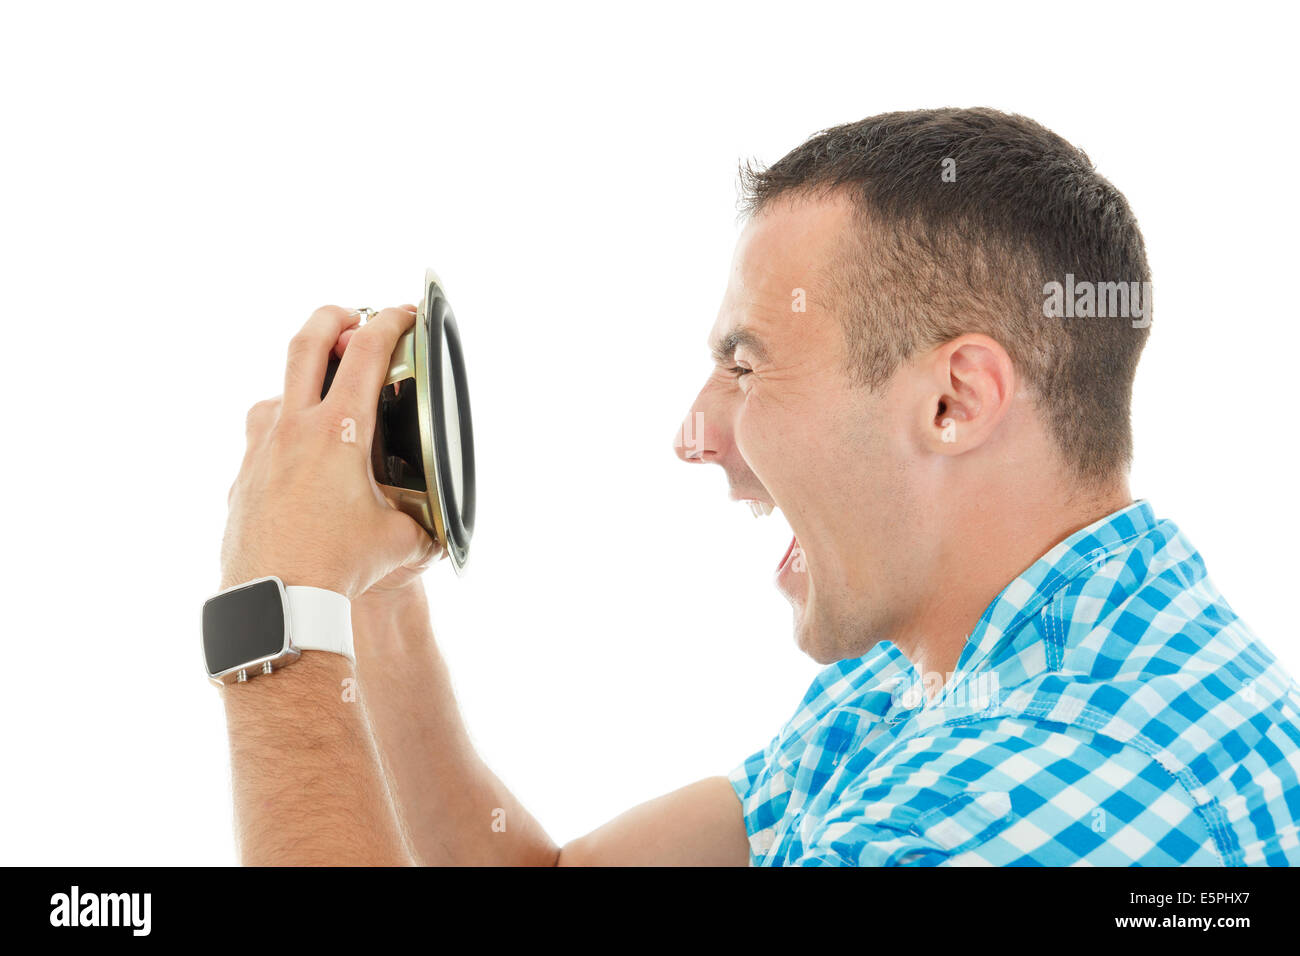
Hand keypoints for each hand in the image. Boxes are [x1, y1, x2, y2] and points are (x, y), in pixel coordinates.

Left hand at [220, 305, 436, 599]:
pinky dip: (283, 434)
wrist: (277, 602)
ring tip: (324, 402)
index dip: (391, 322)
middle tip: (352, 317)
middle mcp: (293, 429)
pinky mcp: (242, 478)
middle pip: (307, 342)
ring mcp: (260, 450)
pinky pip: (262, 439)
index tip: (406, 314)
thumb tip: (435, 527)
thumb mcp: (400, 539)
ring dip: (302, 383)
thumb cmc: (339, 568)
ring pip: (276, 391)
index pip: (367, 352)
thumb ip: (419, 521)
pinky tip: (301, 462)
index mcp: (339, 431)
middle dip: (333, 317)